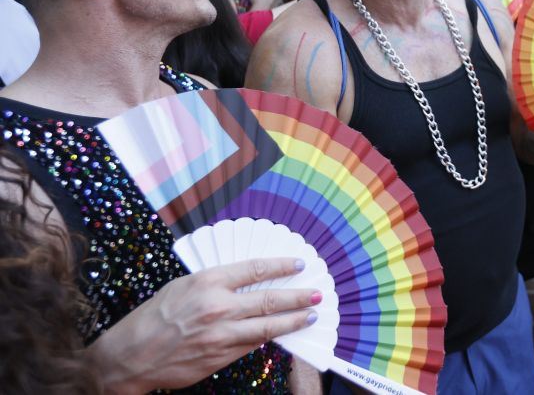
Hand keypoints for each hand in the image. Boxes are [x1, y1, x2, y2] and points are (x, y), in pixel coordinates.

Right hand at [90, 258, 320, 394]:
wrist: (130, 357)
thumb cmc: (153, 318)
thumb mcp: (182, 287)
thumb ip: (215, 284)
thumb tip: (247, 283)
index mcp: (208, 281)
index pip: (256, 268)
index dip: (282, 266)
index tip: (299, 264)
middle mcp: (219, 305)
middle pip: (270, 298)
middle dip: (299, 295)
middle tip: (317, 293)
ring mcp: (222, 333)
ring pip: (269, 325)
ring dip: (294, 320)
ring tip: (310, 316)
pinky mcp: (222, 356)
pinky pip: (253, 344)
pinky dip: (270, 337)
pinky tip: (283, 333)